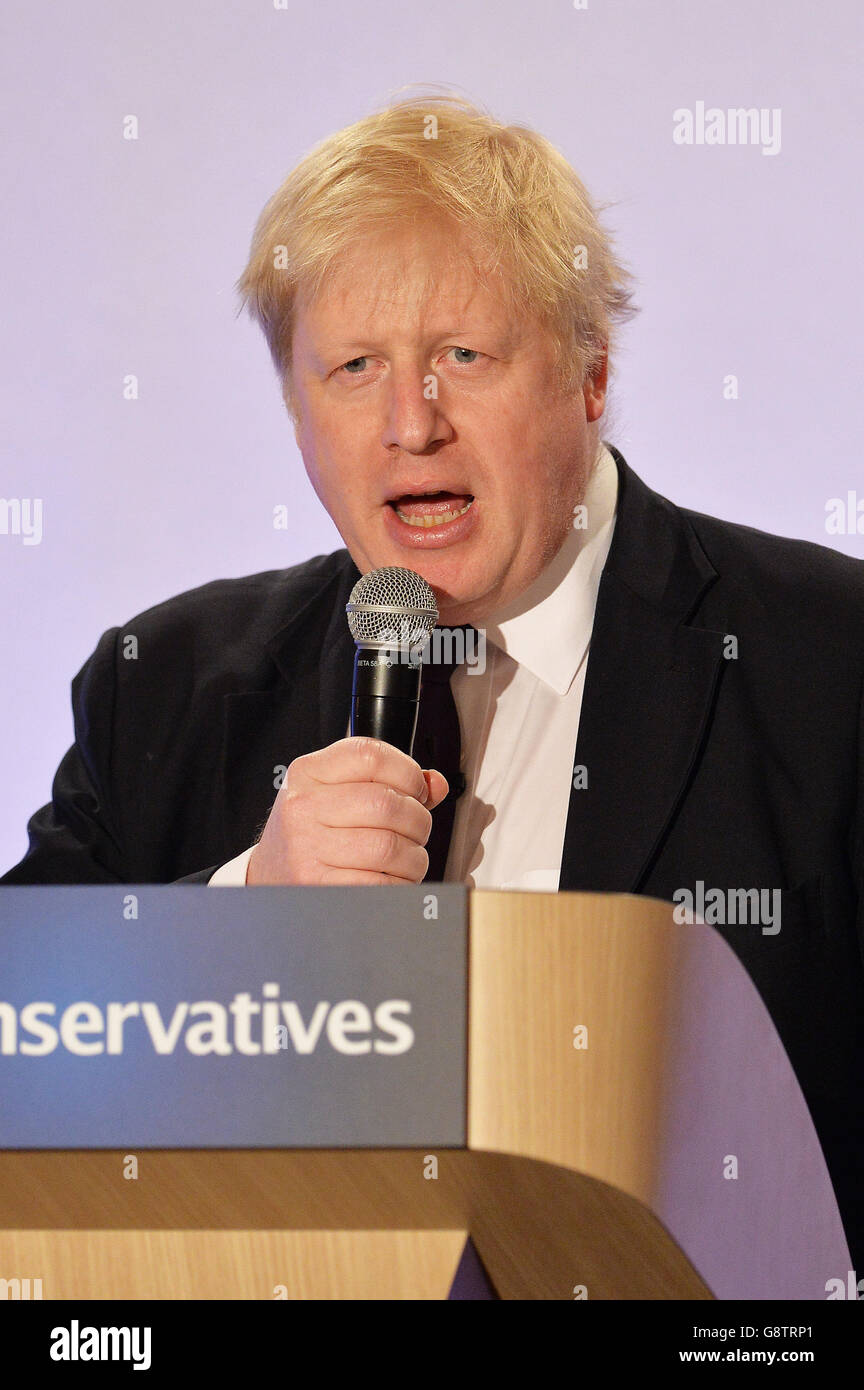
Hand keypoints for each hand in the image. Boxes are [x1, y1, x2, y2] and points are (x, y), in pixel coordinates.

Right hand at [246, 736, 448, 884]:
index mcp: (309, 774)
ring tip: (405, 858)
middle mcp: (303, 807)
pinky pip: (382, 884)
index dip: (408, 771)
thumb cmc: (313, 832)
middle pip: (387, 803)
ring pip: (390, 846)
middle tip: (415, 830)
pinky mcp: (318, 886)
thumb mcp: (338, 793)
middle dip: (418, 820)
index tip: (417, 790)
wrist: (271, 875)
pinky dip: (402, 884)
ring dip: (413, 856)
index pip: (370, 754)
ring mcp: (307, 848)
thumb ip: (388, 781)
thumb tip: (435, 784)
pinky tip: (393, 880)